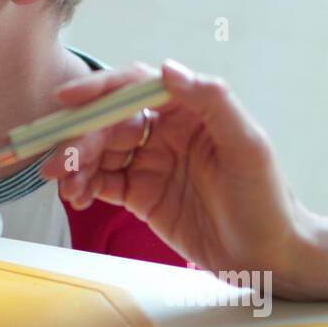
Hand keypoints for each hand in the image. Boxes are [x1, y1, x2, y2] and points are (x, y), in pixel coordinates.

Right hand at [40, 60, 317, 282]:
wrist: (270, 258)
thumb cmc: (268, 200)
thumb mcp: (248, 145)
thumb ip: (212, 101)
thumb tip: (169, 68)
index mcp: (189, 109)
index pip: (135, 87)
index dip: (100, 90)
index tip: (69, 100)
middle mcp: (166, 129)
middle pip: (109, 122)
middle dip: (78, 139)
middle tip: (57, 164)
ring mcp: (151, 162)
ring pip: (100, 153)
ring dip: (76, 166)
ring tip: (66, 189)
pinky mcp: (142, 194)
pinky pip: (103, 182)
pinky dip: (84, 187)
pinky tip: (77, 198)